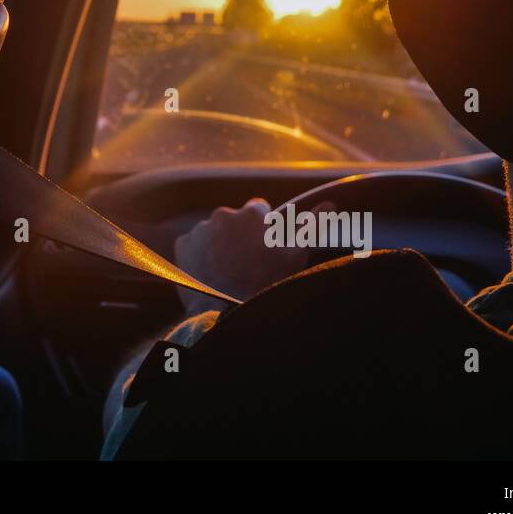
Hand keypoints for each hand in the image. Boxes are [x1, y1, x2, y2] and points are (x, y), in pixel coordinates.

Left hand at [172, 197, 334, 315]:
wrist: (229, 310)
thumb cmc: (268, 282)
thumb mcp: (296, 255)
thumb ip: (311, 226)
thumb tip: (330, 203)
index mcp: (252, 213)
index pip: (258, 210)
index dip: (262, 228)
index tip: (264, 245)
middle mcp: (223, 214)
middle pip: (233, 221)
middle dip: (239, 235)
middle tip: (246, 262)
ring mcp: (200, 229)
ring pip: (211, 233)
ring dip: (218, 245)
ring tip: (227, 272)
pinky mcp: (182, 245)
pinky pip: (192, 246)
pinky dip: (198, 256)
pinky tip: (209, 274)